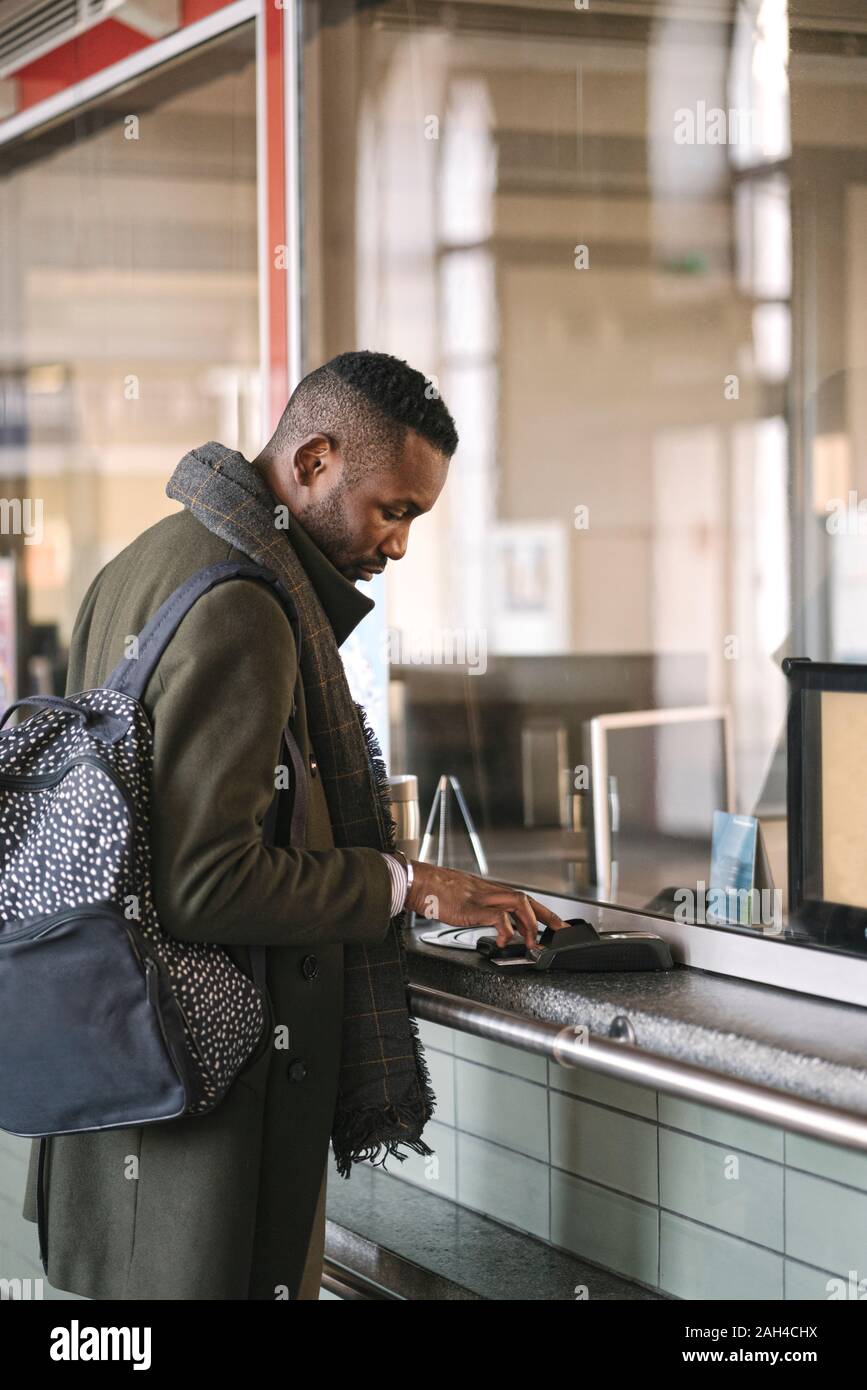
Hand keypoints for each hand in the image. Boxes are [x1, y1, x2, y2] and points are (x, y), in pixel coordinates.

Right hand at [406, 861, 570, 947]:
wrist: (419, 882)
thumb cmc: (437, 891)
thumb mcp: (466, 901)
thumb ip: (483, 911)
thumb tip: (498, 927)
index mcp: (490, 891)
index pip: (524, 900)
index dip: (543, 912)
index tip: (557, 925)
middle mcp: (491, 892)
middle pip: (527, 900)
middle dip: (547, 917)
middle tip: (559, 933)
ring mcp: (483, 898)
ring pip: (518, 903)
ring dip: (529, 924)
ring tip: (532, 943)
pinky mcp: (473, 907)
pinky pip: (497, 916)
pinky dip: (505, 930)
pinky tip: (502, 941)